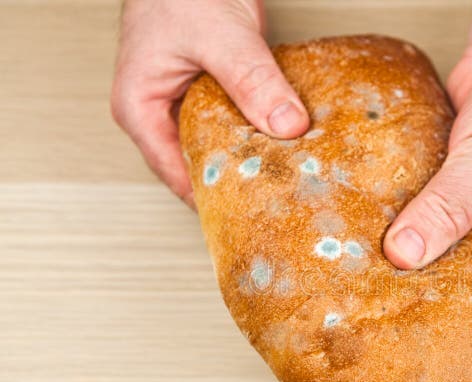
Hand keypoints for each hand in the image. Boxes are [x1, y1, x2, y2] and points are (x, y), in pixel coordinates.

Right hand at [111, 0, 308, 206]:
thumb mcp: (220, 36)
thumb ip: (252, 80)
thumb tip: (287, 126)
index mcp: (140, 110)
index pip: (177, 174)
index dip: (215, 197)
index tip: (255, 213)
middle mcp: (160, 114)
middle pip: (200, 165)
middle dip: (238, 182)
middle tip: (280, 199)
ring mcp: (187, 105)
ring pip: (221, 146)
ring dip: (252, 157)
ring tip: (288, 179)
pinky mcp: (213, 95)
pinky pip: (236, 124)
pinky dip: (259, 132)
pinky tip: (288, 145)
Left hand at [383, 0, 471, 331]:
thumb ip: (447, 212)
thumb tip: (404, 254)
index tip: (451, 362)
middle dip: (442, 303)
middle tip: (398, 329)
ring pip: (447, 247)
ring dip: (417, 259)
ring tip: (375, 289)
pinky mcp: (451, 184)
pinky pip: (427, 212)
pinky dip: (405, 222)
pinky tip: (371, 237)